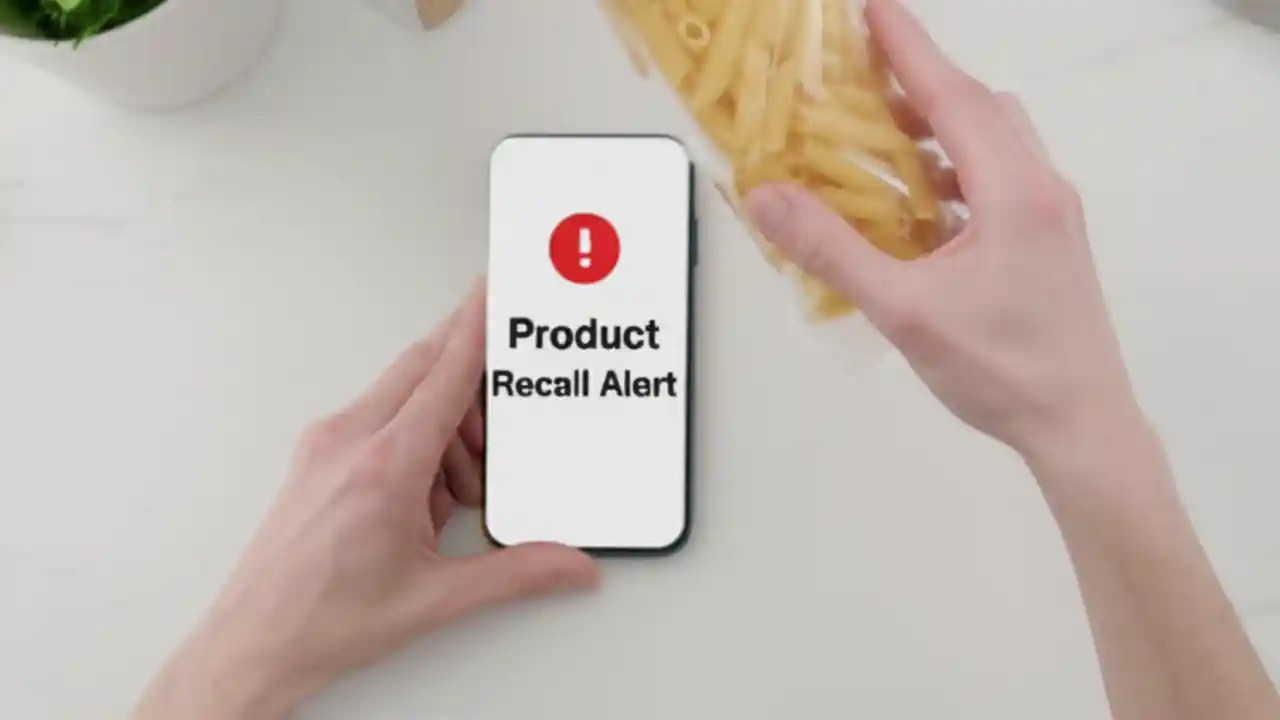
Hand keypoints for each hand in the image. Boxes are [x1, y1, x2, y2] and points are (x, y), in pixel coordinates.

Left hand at [134, 282, 597, 719]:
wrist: (253, 643)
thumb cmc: (322, 621)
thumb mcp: (435, 599)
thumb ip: (515, 573)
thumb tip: (569, 563)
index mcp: (383, 468)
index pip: (444, 375)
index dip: (476, 327)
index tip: (495, 290)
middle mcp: (349, 441)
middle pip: (424, 369)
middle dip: (472, 381)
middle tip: (506, 401)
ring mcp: (327, 444)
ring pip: (404, 395)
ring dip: (446, 423)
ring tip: (459, 489)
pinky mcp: (319, 456)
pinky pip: (381, 419)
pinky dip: (417, 440)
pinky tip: (427, 493)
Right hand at [746, 0, 1140, 461]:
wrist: (1080, 424)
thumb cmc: (1000, 371)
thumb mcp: (904, 310)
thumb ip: (832, 250)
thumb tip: (767, 196)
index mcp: (1013, 192)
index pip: (953, 97)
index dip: (908, 48)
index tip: (869, 9)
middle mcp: (1042, 188)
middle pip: (981, 107)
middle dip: (921, 82)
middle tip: (863, 74)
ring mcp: (1053, 214)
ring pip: (997, 141)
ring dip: (940, 126)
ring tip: (883, 136)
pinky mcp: (1052, 241)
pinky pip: (1001, 177)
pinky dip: (957, 167)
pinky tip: (920, 204)